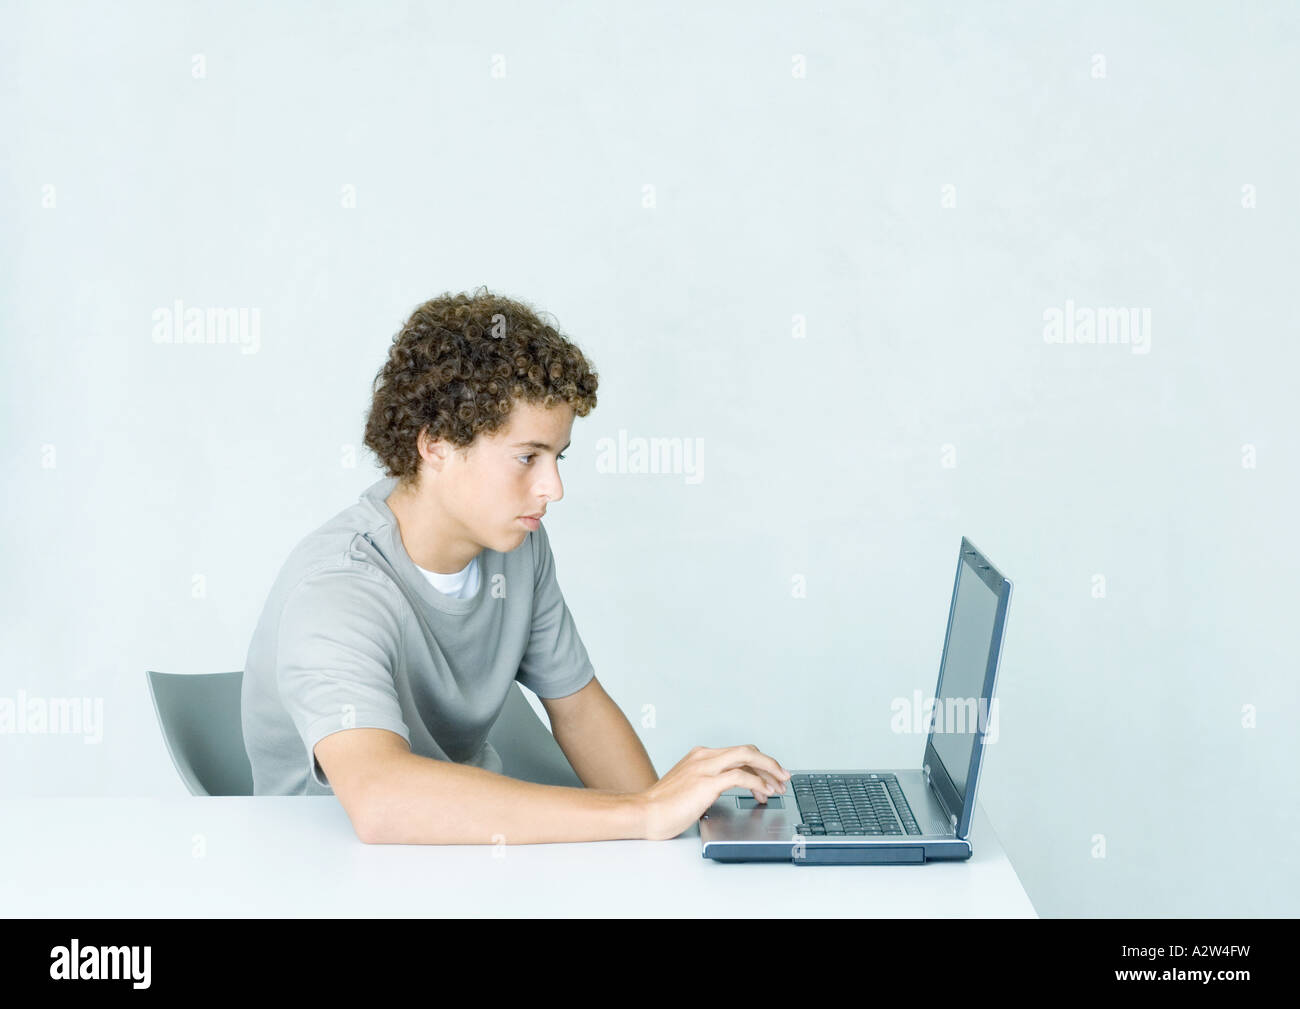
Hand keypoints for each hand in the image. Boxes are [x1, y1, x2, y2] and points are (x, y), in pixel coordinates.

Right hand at [635, 744, 790, 840]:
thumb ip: (706, 783)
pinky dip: (757, 783)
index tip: (770, 776)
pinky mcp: (707, 782)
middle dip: (770, 763)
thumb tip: (726, 790)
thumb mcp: (688, 787)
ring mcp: (705, 767)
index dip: (758, 763)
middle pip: (747, 750)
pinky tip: (763, 792)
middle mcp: (704, 756)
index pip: (738, 752)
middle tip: (783, 777)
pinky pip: (740, 777)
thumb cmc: (662, 806)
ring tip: (779, 786)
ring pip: (747, 757)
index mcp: (700, 756)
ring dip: (769, 771)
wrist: (644, 813)